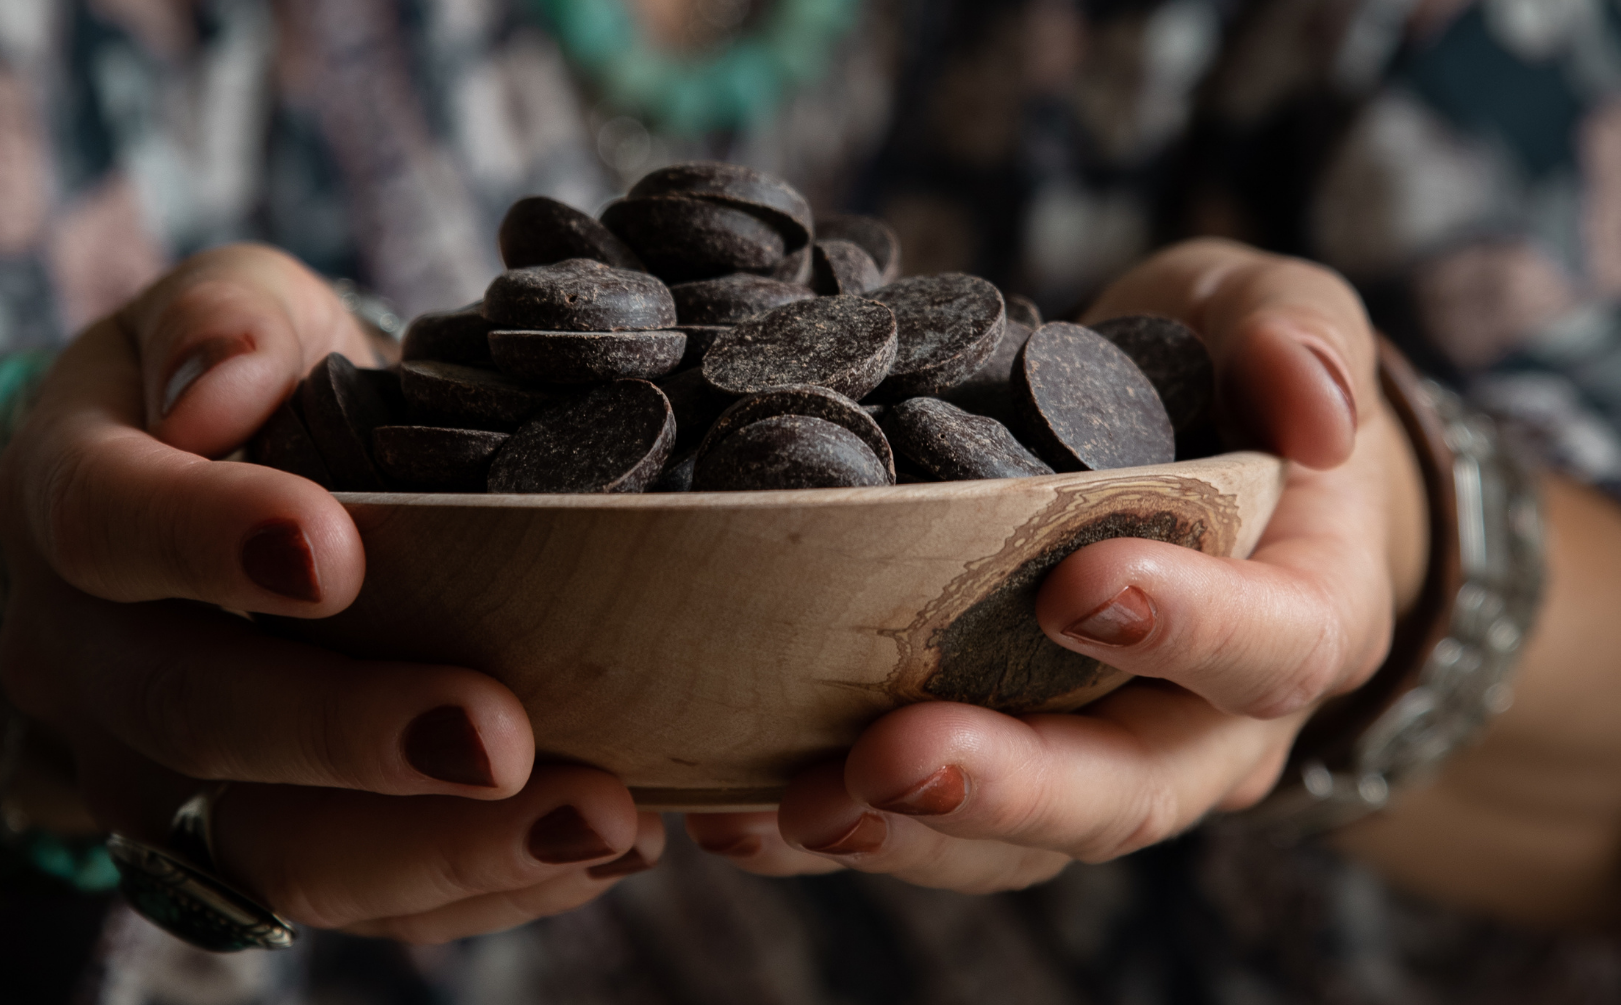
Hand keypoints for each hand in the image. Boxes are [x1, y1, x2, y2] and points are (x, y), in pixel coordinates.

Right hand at [0, 244, 658, 941]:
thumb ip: (225, 319)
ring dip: (437, 850)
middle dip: (348, 737)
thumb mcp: (228, 309)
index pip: (106, 522)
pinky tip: (596, 846)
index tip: (333, 556)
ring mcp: (157, 780)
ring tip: (595, 821)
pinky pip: (348, 901)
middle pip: (192, 718)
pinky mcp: (239, 857)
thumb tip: (219, 385)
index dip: (207, 539)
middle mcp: (91, 662)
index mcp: (68, 502)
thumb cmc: (238, 394)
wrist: (182, 530)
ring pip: (267, 853)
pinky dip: (480, 885)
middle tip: (501, 738)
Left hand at [684, 238, 1428, 888]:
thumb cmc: (1227, 381)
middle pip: (1129, 790)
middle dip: (1010, 784)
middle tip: (895, 760)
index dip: (1189, 629)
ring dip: (907, 837)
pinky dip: (831, 832)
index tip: (1076, 589)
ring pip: (1020, 844)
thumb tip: (1315, 410)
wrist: (1189, 462)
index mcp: (1300, 613)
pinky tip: (737, 813)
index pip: (1272, 645)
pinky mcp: (997, 773)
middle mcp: (1204, 725)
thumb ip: (1297, 335)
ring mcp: (1097, 764)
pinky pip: (926, 831)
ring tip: (797, 806)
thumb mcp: (1270, 317)